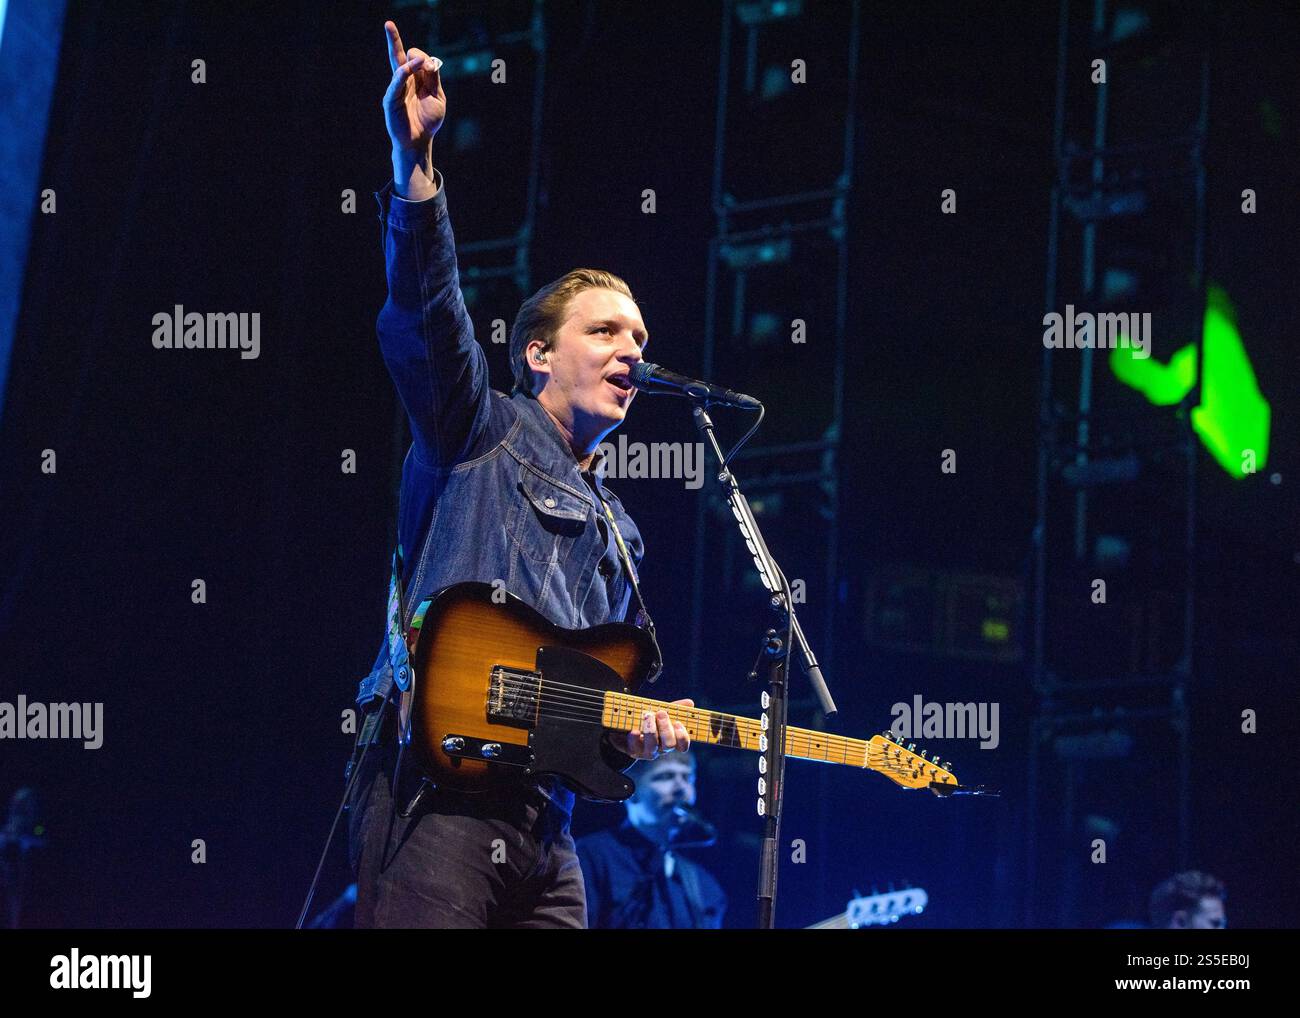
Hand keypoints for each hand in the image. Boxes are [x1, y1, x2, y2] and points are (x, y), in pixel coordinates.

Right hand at [382, 21, 445, 155]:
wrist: (419, 142)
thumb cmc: (428, 121)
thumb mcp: (437, 98)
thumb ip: (433, 80)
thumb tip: (428, 61)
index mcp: (417, 79)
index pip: (418, 59)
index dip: (425, 59)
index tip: (432, 68)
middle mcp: (404, 81)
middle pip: (398, 56)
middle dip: (393, 39)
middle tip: (388, 24)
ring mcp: (396, 89)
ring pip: (399, 67)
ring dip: (411, 61)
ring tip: (419, 59)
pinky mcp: (390, 100)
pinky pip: (395, 83)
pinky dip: (402, 74)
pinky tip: (406, 68)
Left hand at [621, 700, 692, 759]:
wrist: (625, 728)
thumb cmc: (648, 721)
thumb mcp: (661, 713)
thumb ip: (675, 708)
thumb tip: (690, 703)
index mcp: (670, 740)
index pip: (683, 745)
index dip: (682, 737)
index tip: (678, 723)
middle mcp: (660, 748)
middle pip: (669, 745)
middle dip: (666, 729)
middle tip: (661, 713)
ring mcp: (646, 751)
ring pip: (653, 747)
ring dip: (651, 730)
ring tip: (647, 715)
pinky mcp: (633, 750)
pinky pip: (635, 747)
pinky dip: (635, 738)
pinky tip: (634, 730)